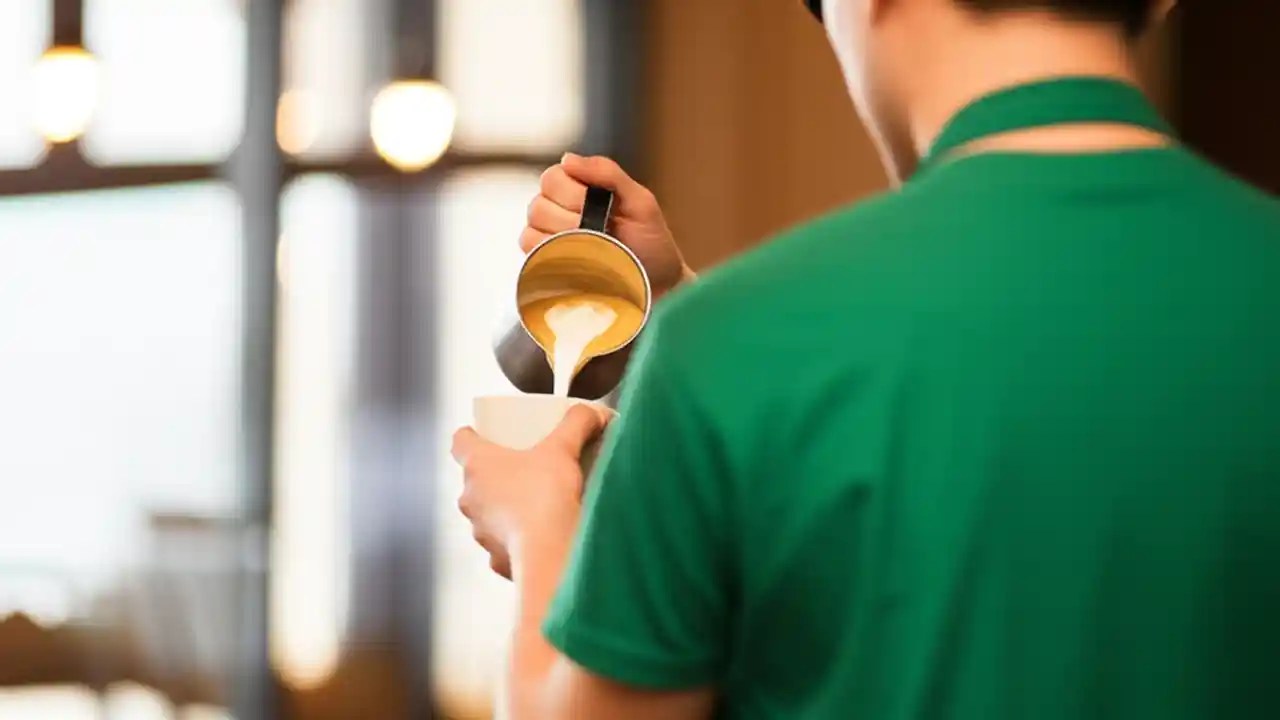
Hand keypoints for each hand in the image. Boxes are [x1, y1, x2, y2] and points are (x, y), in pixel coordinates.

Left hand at [451, 405, 610, 578]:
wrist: (548, 552)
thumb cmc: (545, 494)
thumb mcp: (564, 448)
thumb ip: (577, 422)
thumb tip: (591, 412)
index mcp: (478, 464)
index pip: (460, 441)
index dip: (473, 435)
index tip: (487, 434)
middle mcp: (470, 498)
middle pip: (477, 479)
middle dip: (499, 475)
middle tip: (527, 469)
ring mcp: (480, 532)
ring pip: (489, 515)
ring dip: (508, 510)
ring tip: (539, 507)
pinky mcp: (496, 559)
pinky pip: (505, 545)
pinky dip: (520, 541)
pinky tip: (543, 538)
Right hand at [522, 153, 693, 298]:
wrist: (659, 285)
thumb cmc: (651, 242)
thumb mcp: (639, 201)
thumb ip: (607, 173)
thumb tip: (567, 159)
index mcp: (578, 188)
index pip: (552, 178)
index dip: (572, 192)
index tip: (597, 206)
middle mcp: (558, 211)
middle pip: (539, 204)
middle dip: (571, 218)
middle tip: (600, 232)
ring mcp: (549, 239)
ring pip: (532, 229)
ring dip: (563, 239)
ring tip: (592, 249)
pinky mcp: (546, 265)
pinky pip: (532, 255)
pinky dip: (552, 256)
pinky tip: (576, 260)